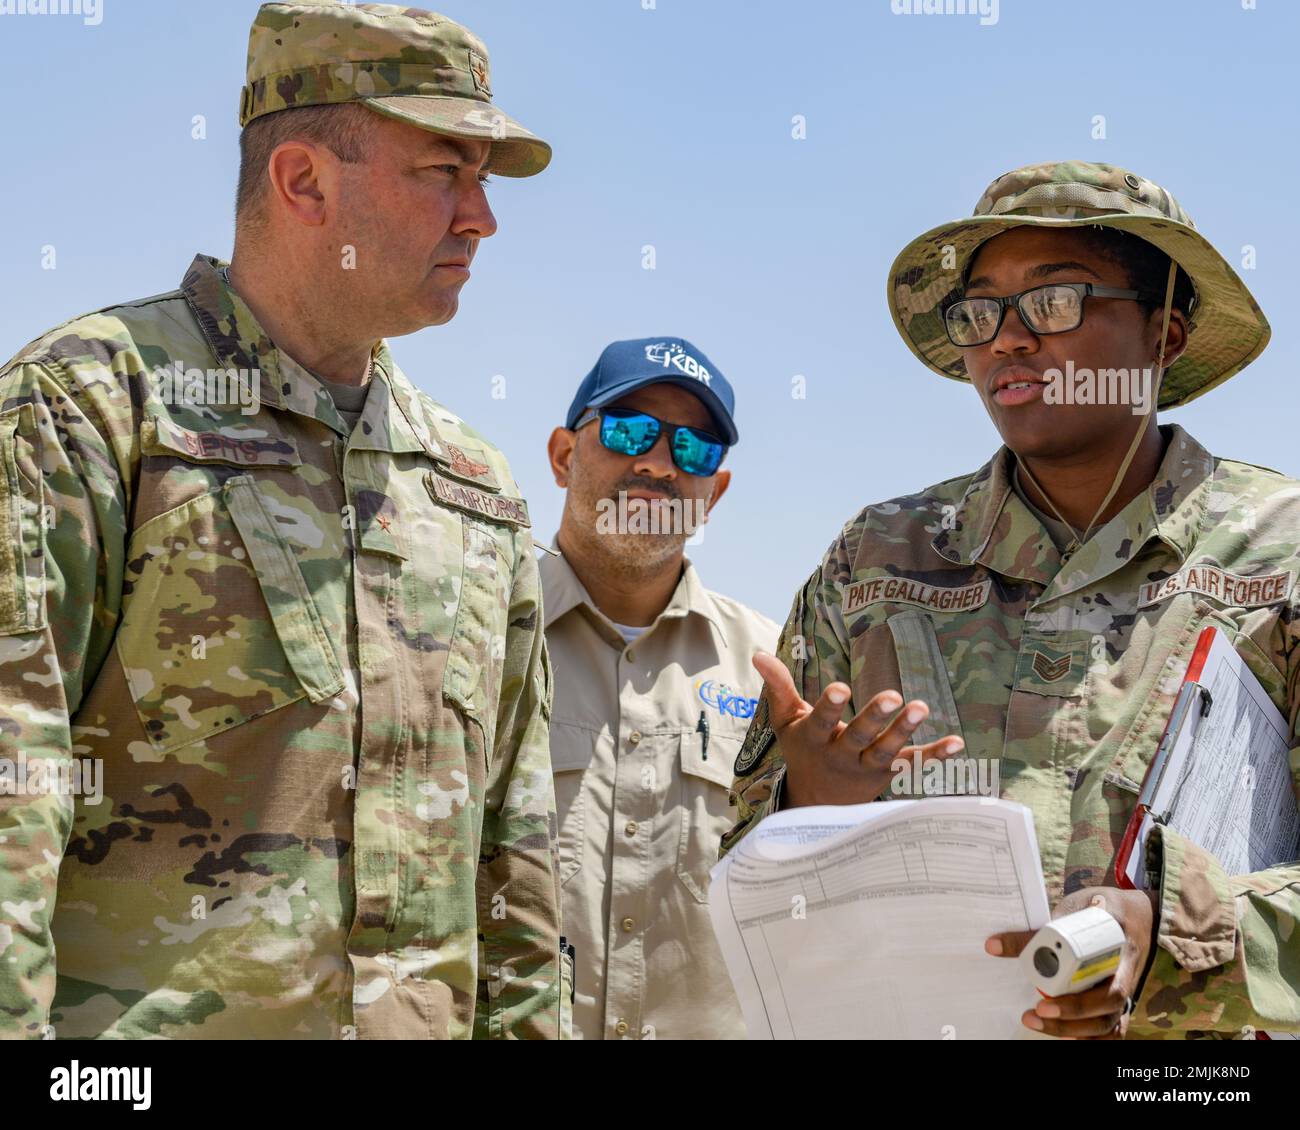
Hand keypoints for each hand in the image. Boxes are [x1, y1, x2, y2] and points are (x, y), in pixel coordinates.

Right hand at [751, 650, 963, 807]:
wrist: (817, 802)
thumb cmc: (802, 750)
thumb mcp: (786, 721)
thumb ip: (777, 686)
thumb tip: (758, 653)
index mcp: (814, 739)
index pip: (821, 721)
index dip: (830, 707)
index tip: (842, 689)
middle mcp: (841, 755)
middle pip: (859, 736)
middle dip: (875, 717)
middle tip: (892, 695)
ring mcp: (867, 767)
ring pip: (886, 750)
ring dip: (904, 730)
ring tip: (922, 707)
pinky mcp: (888, 773)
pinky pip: (913, 764)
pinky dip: (935, 755)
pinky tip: (958, 743)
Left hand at [985, 886, 1160, 1038]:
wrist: (1139, 914)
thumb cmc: (1103, 907)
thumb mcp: (1076, 907)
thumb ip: (1040, 930)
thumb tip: (993, 945)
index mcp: (1122, 953)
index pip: (1109, 987)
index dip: (1079, 1001)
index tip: (1043, 999)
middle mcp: (1126, 978)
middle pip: (1106, 1010)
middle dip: (1069, 1017)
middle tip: (1034, 1012)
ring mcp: (1124, 993)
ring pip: (1107, 1025)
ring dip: (1073, 1030)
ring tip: (1038, 1022)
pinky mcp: (1116, 1002)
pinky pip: (1110, 1029)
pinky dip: (1089, 1038)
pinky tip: (1063, 1036)